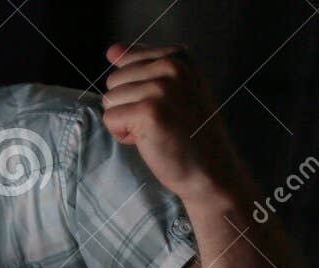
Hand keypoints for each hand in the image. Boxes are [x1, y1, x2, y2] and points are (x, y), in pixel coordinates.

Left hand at [102, 44, 245, 202]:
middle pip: (114, 82)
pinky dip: (123, 135)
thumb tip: (112, 50)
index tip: (162, 104)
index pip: (126, 63)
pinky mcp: (148, 111)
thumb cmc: (188, 131)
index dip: (135, 91)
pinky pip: (110, 119)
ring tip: (153, 129)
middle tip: (157, 120)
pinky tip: (147, 139)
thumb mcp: (170, 89)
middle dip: (127, 105)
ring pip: (109, 101)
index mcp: (178, 56)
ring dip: (124, 121)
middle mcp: (171, 66)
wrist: (209, 166)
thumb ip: (140, 66)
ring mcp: (160, 87)